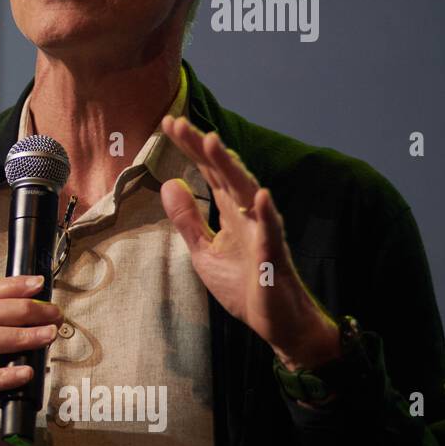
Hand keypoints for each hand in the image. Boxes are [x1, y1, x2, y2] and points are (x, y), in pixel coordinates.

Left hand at [160, 114, 339, 370]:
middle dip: (203, 148)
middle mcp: (247, 214)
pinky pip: (271, 233)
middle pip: (224, 173)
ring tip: (212, 141)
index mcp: (230, 212)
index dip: (189, 148)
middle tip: (179, 123)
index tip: (168, 122)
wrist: (276, 323)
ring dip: (230, 167)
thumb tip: (169, 184)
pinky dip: (265, 213)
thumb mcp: (204, 251)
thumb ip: (188, 219)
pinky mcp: (272, 258)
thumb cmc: (243, 285)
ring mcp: (262, 233)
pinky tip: (258, 194)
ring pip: (246, 193)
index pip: (207, 172)